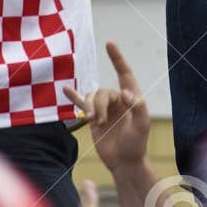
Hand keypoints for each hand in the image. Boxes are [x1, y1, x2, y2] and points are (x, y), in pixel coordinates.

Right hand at [64, 41, 150, 175]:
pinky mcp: (94, 118)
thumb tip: (125, 93)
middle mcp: (118, 99)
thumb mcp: (142, 125)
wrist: (124, 162)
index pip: (124, 73)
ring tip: (92, 121)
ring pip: (92, 98)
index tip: (109, 44)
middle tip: (100, 122)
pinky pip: (82, 103)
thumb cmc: (137, 143)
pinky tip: (65, 89)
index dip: (117, 58)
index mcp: (131, 97)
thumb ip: (137, 106)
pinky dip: (74, 96)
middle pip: (103, 92)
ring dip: (90, 108)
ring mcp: (105, 108)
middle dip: (99, 105)